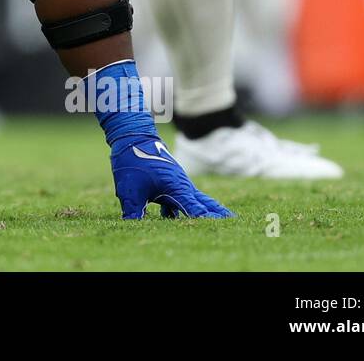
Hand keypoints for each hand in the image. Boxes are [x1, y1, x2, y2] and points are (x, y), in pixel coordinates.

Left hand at [110, 136, 232, 219]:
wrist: (133, 137)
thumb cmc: (133, 161)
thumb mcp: (129, 190)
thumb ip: (134, 210)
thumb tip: (131, 224)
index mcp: (176, 188)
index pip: (194, 209)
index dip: (205, 218)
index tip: (218, 226)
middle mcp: (181, 186)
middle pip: (204, 202)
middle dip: (217, 213)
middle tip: (234, 222)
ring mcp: (177, 184)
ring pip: (195, 200)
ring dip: (204, 209)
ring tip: (216, 221)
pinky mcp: (169, 182)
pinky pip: (180, 199)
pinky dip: (182, 208)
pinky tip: (174, 218)